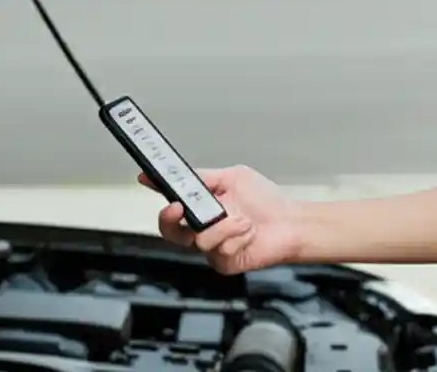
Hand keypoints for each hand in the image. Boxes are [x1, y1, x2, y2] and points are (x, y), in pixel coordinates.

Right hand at [138, 165, 302, 274]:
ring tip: (244, 220)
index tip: (146, 178)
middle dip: (169, 219)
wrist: (290, 222)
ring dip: (224, 226)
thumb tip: (179, 172)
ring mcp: (212, 248)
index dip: (156, 192)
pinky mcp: (224, 264)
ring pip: (199, 240)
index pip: (171, 203)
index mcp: (201, 208)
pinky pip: (220, 251)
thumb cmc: (265, 201)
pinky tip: (250, 233)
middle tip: (179, 207)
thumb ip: (204, 178)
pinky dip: (238, 237)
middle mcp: (202, 229)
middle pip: (170, 231)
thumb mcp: (232, 178)